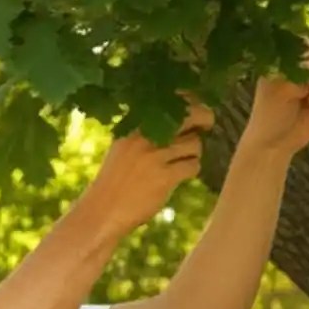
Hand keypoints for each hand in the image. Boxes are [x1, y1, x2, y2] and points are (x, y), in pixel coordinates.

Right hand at [86, 101, 215, 233]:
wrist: (102, 210)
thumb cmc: (115, 179)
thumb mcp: (123, 146)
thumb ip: (144, 130)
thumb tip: (182, 116)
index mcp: (133, 124)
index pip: (171, 98)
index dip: (191, 101)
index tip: (197, 108)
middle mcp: (145, 136)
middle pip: (191, 114)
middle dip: (205, 118)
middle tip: (206, 126)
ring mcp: (155, 156)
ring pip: (195, 144)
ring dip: (194, 153)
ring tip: (182, 161)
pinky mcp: (164, 177)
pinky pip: (193, 166)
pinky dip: (191, 170)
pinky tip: (180, 176)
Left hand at [241, 38, 308, 156]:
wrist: (276, 142)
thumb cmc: (271, 112)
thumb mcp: (282, 85)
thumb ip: (302, 68)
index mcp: (278, 62)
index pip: (296, 42)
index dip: (298, 54)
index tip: (290, 71)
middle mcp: (295, 69)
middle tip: (296, 88)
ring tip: (305, 99)